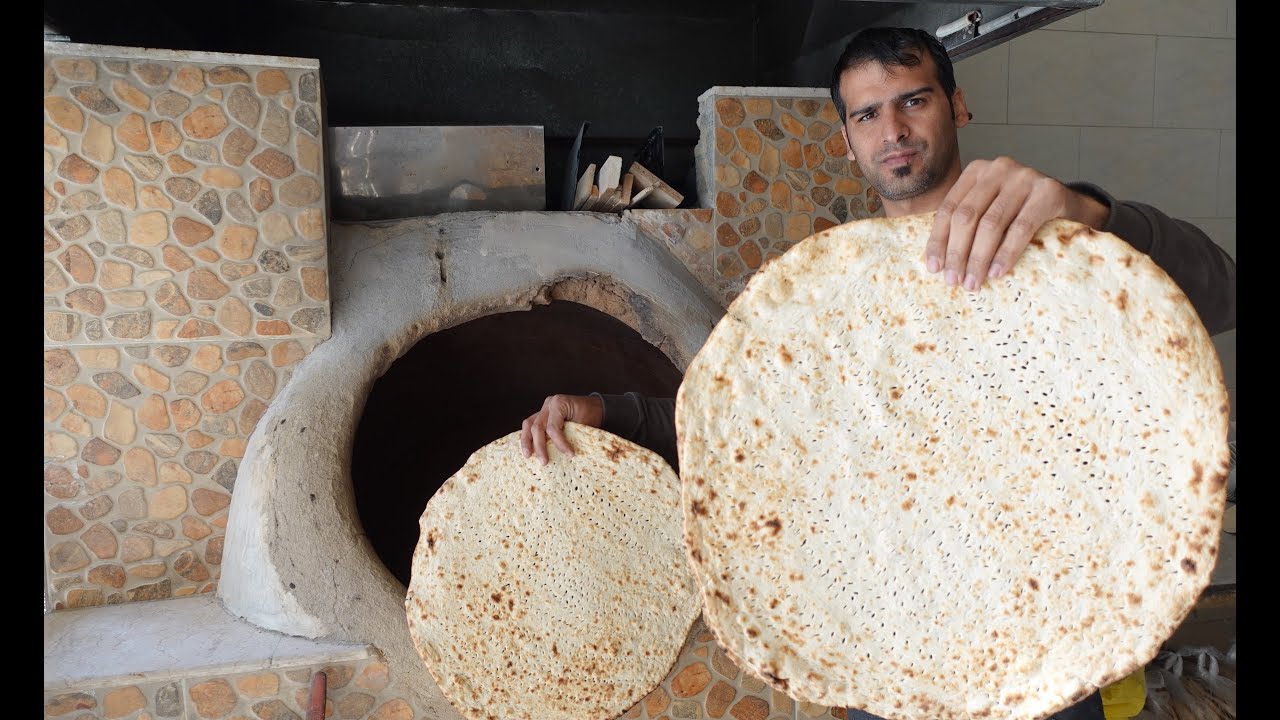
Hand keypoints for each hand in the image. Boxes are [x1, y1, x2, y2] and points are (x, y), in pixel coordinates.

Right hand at [518, 394, 604, 464]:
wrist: (595, 406)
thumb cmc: (591, 414)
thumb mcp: (584, 424)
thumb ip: (572, 436)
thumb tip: (565, 456)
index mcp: (559, 403)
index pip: (553, 428)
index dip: (560, 443)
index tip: (570, 455)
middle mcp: (549, 403)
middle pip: (538, 427)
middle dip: (539, 446)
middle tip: (544, 462)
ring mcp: (544, 408)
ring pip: (528, 424)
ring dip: (526, 441)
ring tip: (527, 455)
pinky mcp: (542, 414)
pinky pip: (530, 424)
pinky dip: (528, 436)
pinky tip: (527, 448)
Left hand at [926, 157, 1109, 290]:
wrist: (1071, 205)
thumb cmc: (1022, 212)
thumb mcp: (991, 208)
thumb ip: (967, 223)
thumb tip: (939, 264)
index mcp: (977, 171)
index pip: (948, 208)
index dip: (939, 240)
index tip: (934, 268)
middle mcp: (998, 168)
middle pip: (967, 216)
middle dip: (957, 252)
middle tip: (954, 281)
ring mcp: (1024, 177)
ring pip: (991, 224)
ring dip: (978, 258)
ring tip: (973, 283)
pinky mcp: (1048, 191)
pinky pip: (1021, 228)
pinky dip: (1006, 253)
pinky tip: (997, 272)